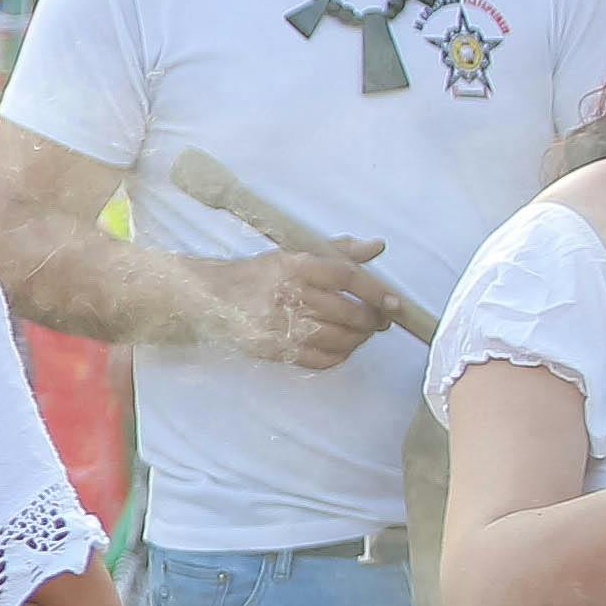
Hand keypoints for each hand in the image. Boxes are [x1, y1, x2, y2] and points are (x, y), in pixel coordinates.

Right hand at [205, 243, 393, 372]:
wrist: (211, 298)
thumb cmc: (258, 274)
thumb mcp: (295, 254)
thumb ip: (339, 251)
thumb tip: (378, 246)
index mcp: (295, 265)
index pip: (347, 277)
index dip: (376, 291)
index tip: (394, 303)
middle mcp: (288, 294)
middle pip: (347, 312)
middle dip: (372, 319)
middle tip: (381, 320)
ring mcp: (279, 325)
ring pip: (337, 338)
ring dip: (359, 339)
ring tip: (363, 334)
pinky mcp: (273, 349)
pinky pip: (318, 359)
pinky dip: (339, 356)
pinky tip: (343, 348)